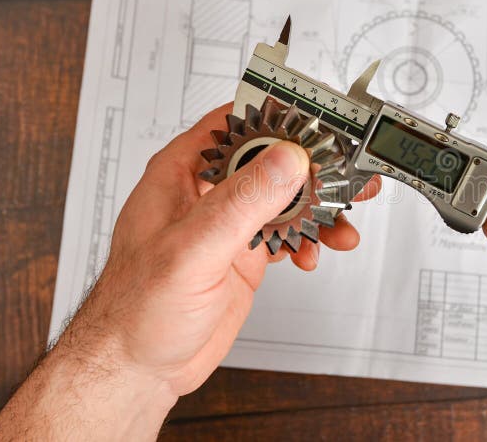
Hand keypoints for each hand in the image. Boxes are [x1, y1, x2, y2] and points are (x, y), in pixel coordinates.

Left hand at [0, 103, 379, 439]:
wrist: (139, 366)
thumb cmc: (137, 309)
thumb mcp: (192, 249)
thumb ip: (242, 202)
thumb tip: (286, 160)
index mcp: (183, 173)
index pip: (237, 125)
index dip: (279, 120)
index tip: (320, 127)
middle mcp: (209, 193)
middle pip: (272, 161)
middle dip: (314, 170)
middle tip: (349, 177)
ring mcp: (229, 223)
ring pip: (286, 199)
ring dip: (318, 211)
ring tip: (341, 227)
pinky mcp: (245, 252)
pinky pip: (288, 233)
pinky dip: (309, 241)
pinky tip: (313, 254)